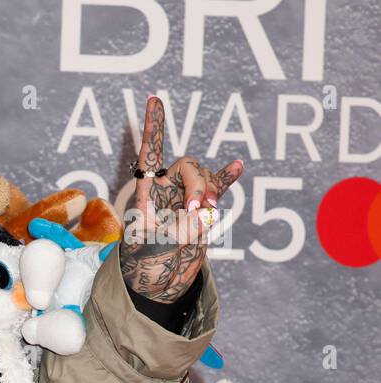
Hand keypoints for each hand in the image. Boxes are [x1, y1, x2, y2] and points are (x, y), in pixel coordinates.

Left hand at [120, 95, 242, 301]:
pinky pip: (217, 188)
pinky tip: (238, 165)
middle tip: (197, 211)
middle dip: (197, 184)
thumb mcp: (154, 247)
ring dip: (209, 190)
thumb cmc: (144, 265)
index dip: (153, 128)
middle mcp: (165, 191)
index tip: (154, 100)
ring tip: (206, 214)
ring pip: (204, 178)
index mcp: (145, 194)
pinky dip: (227, 179)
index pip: (149, 154)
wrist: (155, 282)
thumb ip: (178, 228)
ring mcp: (184, 200)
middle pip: (186, 166)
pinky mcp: (201, 211)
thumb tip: (202, 215)